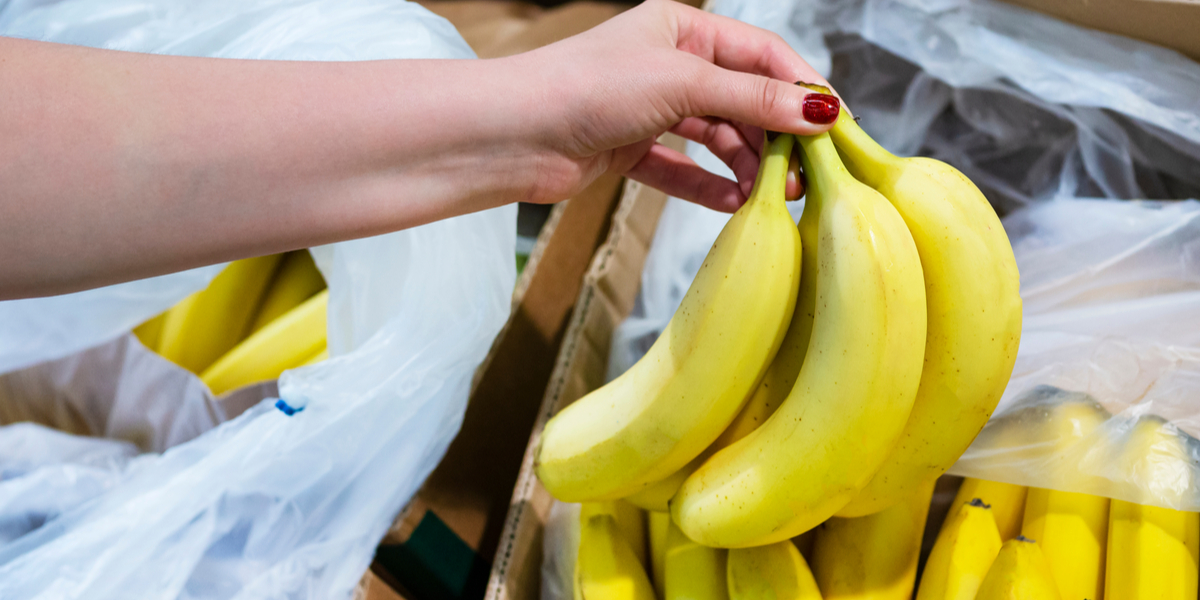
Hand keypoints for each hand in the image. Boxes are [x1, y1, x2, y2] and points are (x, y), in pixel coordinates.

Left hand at [505, 0, 839, 210]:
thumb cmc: (587, 88)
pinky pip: (683, 170)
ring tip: (772, 195)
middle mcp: (667, 65)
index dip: (800, 89)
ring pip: (715, 138)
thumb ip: (753, 99)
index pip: (761, 56)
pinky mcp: (629, 151)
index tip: (835, 127)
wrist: (512, 134)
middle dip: (775, 136)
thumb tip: (819, 108)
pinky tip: (735, 205)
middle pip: (742, 100)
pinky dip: (708, 188)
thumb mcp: (683, 84)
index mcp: (681, 30)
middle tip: (805, 174)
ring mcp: (648, 110)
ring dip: (745, 166)